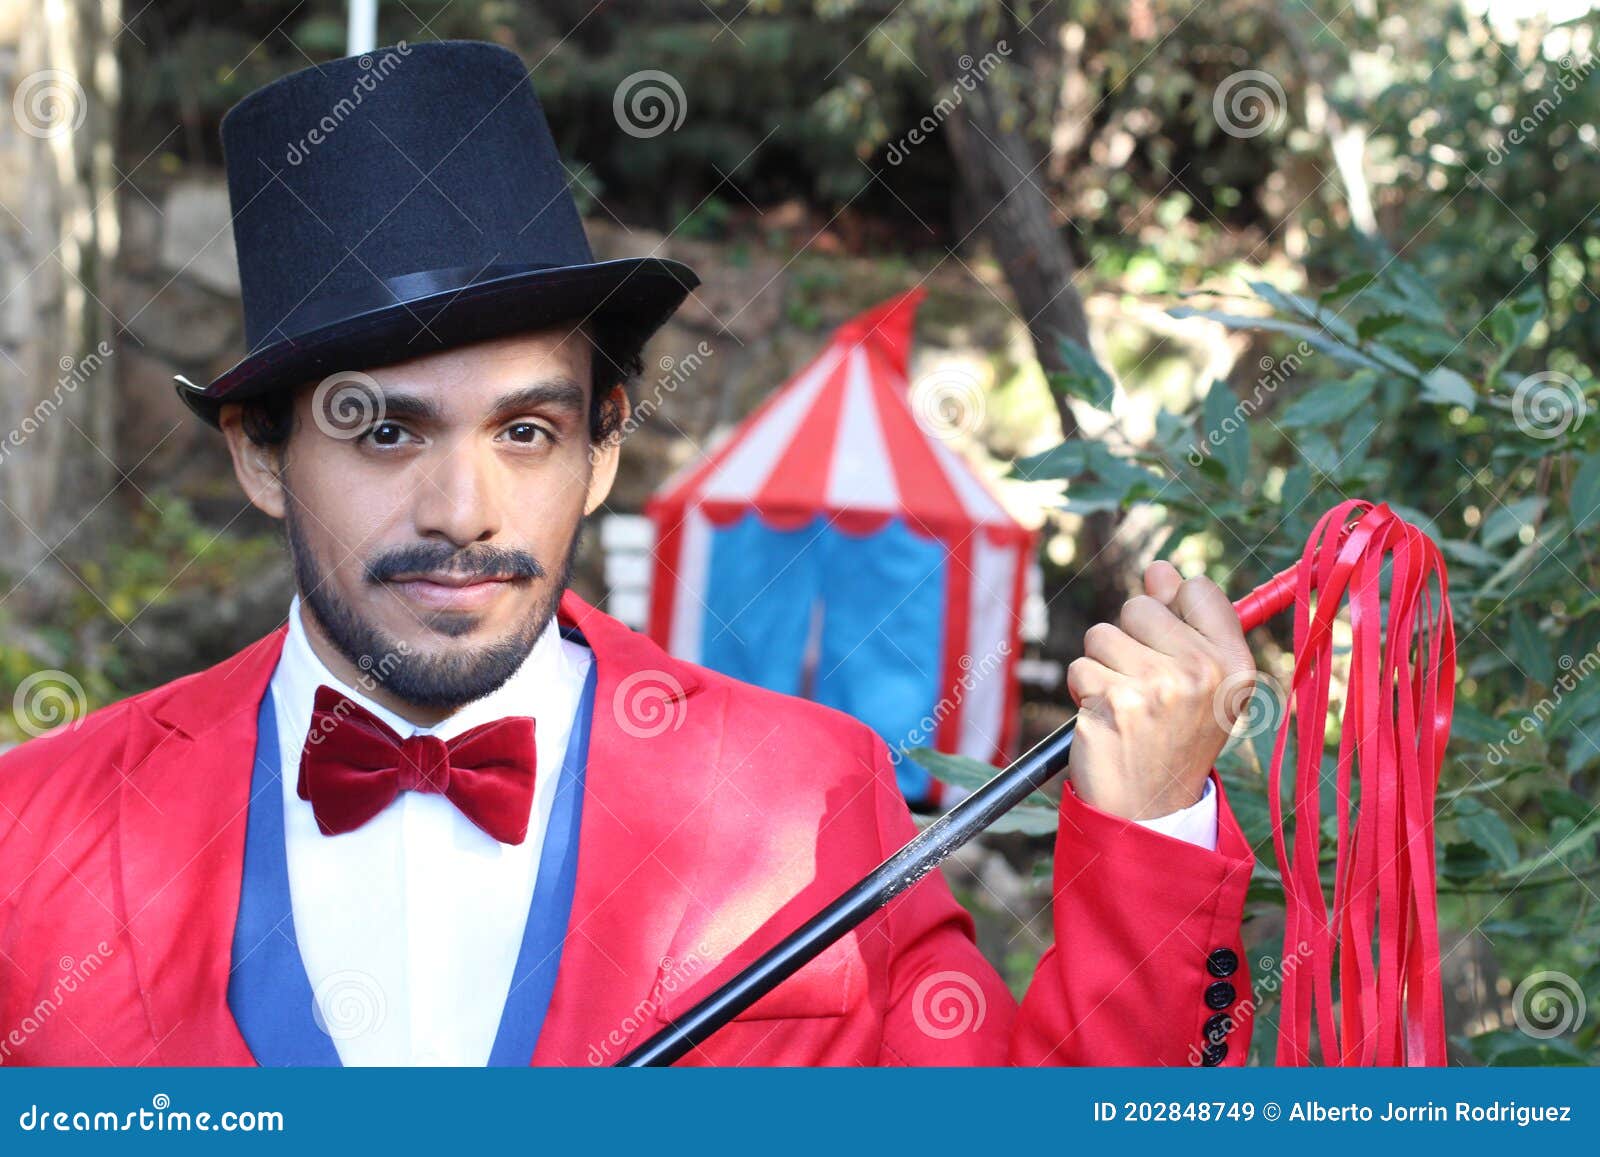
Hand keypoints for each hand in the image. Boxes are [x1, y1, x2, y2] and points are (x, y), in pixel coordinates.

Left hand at [1065, 561, 1255, 819]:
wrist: (1151, 807)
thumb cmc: (1173, 736)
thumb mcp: (1199, 681)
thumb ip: (1183, 621)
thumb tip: (1159, 568)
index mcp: (1234, 662)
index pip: (1196, 588)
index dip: (1171, 610)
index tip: (1170, 646)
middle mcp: (1203, 672)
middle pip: (1140, 606)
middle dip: (1129, 639)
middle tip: (1143, 686)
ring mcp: (1159, 687)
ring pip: (1102, 635)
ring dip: (1102, 667)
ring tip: (1124, 704)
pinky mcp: (1115, 703)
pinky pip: (1080, 667)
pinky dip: (1084, 692)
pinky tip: (1105, 719)